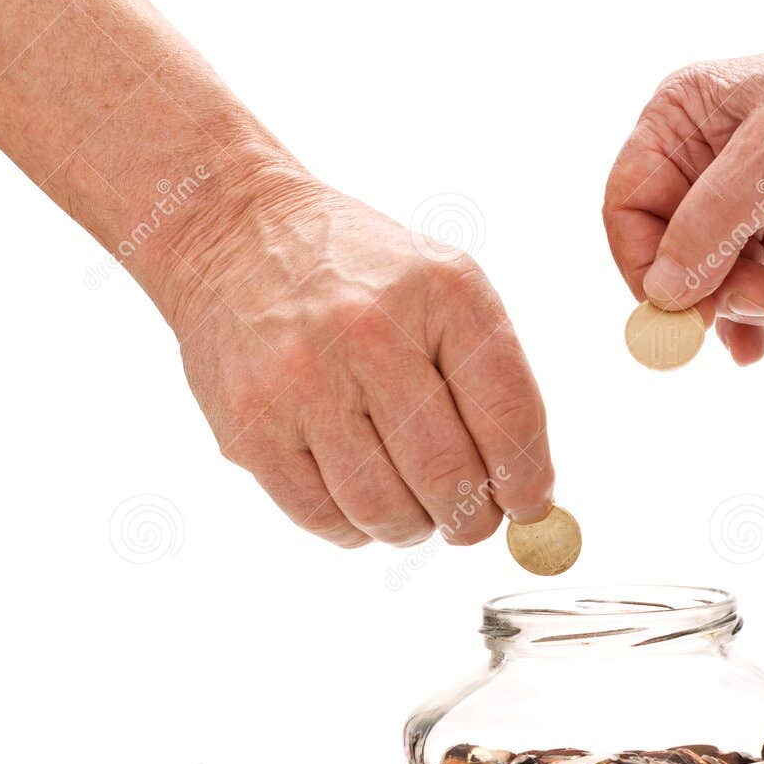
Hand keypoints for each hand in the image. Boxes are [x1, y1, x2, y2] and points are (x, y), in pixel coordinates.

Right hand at [162, 173, 551, 547]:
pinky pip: (323, 517)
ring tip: (414, 509)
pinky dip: (356, 528)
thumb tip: (529, 500)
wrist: (235, 234)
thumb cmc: (362, 279)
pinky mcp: (250, 427)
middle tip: (471, 522)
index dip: (527, 480)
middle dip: (472, 519)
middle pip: (446, 474)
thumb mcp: (445, 289)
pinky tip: (361, 500)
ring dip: (413, 528)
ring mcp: (302, 381)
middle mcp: (370, 332)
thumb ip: (493, 382)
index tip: (527, 505)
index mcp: (442, 293)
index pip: (508, 415)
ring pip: (384, 509)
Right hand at [603, 6, 763, 364]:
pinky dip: (761, 316)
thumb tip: (662, 295)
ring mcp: (746, 199)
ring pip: (711, 280)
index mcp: (680, 121)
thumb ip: (710, 227)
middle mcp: (703, 161)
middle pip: (669, 255)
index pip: (628, 210)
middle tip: (759, 302)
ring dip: (744, 306)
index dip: (645, 267)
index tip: (682, 310)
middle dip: (708, 292)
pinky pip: (750, 288)